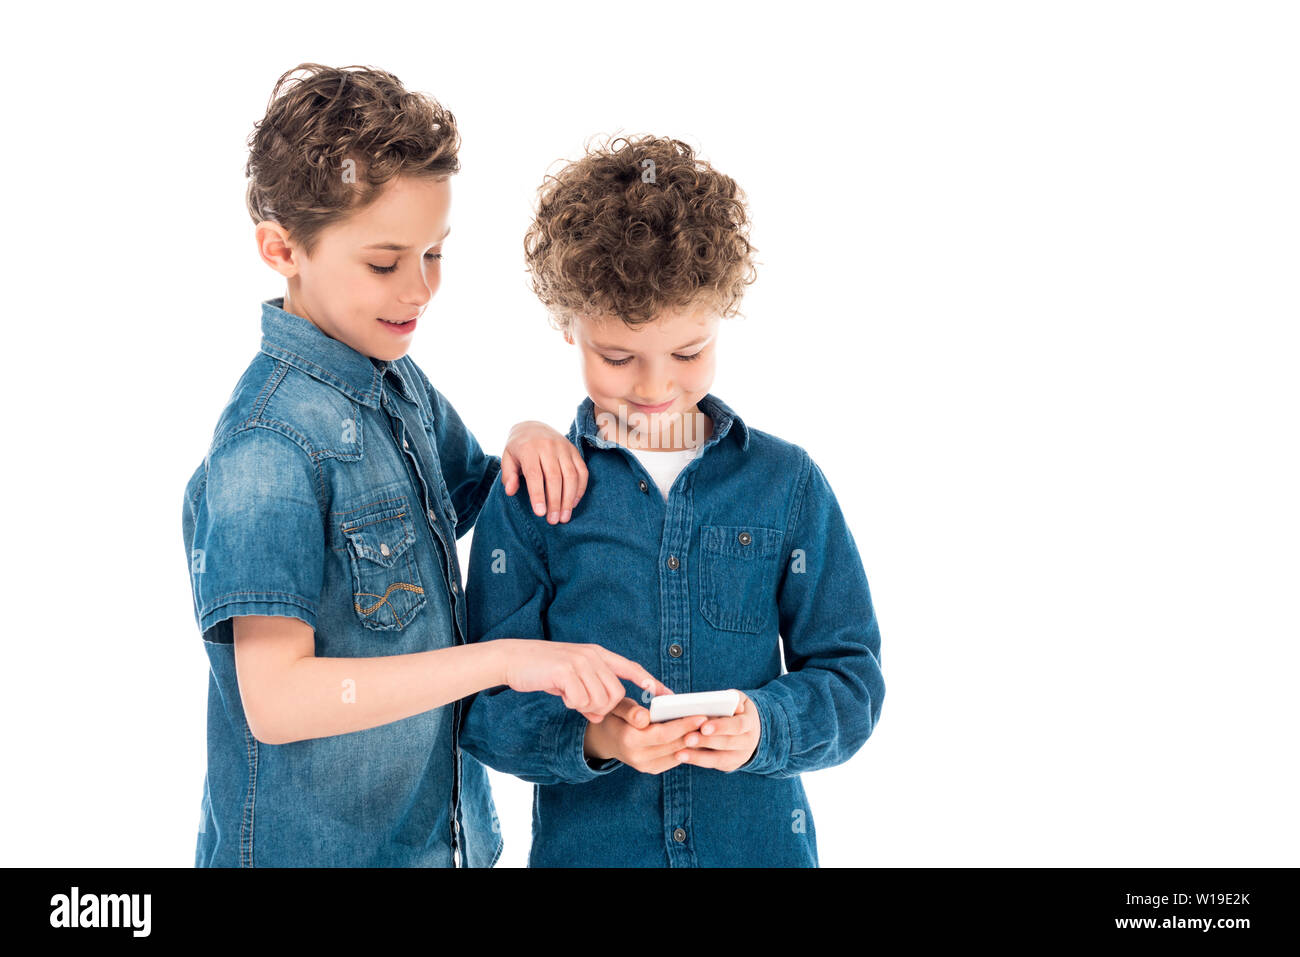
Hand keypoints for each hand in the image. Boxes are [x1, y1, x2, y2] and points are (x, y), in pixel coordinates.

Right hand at [497, 639, 671, 722]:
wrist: (515, 659)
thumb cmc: (544, 670)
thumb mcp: (572, 678)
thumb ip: (590, 692)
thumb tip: (600, 716)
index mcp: (598, 654)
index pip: (632, 667)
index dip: (650, 681)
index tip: (667, 694)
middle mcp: (593, 656)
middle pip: (617, 694)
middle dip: (604, 708)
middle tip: (585, 708)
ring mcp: (580, 662)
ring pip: (600, 700)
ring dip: (587, 708)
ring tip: (571, 699)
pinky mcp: (566, 671)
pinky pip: (581, 700)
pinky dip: (573, 704)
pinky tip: (562, 695)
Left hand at [501, 421, 587, 523]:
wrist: (534, 426)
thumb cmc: (518, 448)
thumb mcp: (507, 457)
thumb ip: (509, 475)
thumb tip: (511, 492)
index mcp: (529, 448)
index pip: (535, 474)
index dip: (538, 495)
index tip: (540, 513)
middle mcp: (548, 446)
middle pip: (555, 477)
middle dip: (555, 501)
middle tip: (553, 520)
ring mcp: (564, 448)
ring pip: (571, 476)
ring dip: (569, 498)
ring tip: (564, 517)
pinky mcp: (575, 451)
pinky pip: (582, 471)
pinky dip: (580, 489)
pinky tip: (573, 503)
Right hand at [584, 698, 707, 774]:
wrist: (607, 739)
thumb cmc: (616, 716)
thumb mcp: (617, 707)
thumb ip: (630, 711)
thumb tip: (645, 718)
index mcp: (628, 739)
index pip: (663, 733)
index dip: (684, 725)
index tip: (701, 715)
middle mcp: (636, 756)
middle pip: (673, 745)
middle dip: (694, 733)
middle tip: (713, 721)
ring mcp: (644, 766)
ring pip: (676, 753)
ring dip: (694, 742)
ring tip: (709, 728)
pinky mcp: (650, 769)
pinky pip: (673, 760)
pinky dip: (686, 749)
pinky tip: (698, 737)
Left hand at [672, 690, 760, 771]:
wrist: (748, 728)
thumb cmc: (735, 709)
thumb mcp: (736, 700)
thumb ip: (727, 699)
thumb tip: (714, 701)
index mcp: (750, 723)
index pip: (737, 725)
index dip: (721, 727)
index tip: (703, 727)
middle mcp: (748, 742)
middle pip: (727, 743)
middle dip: (706, 741)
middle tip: (686, 738)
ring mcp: (740, 756)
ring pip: (719, 759)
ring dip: (698, 756)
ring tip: (679, 753)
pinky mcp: (730, 765)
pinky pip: (712, 764)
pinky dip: (696, 760)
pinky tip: (681, 756)